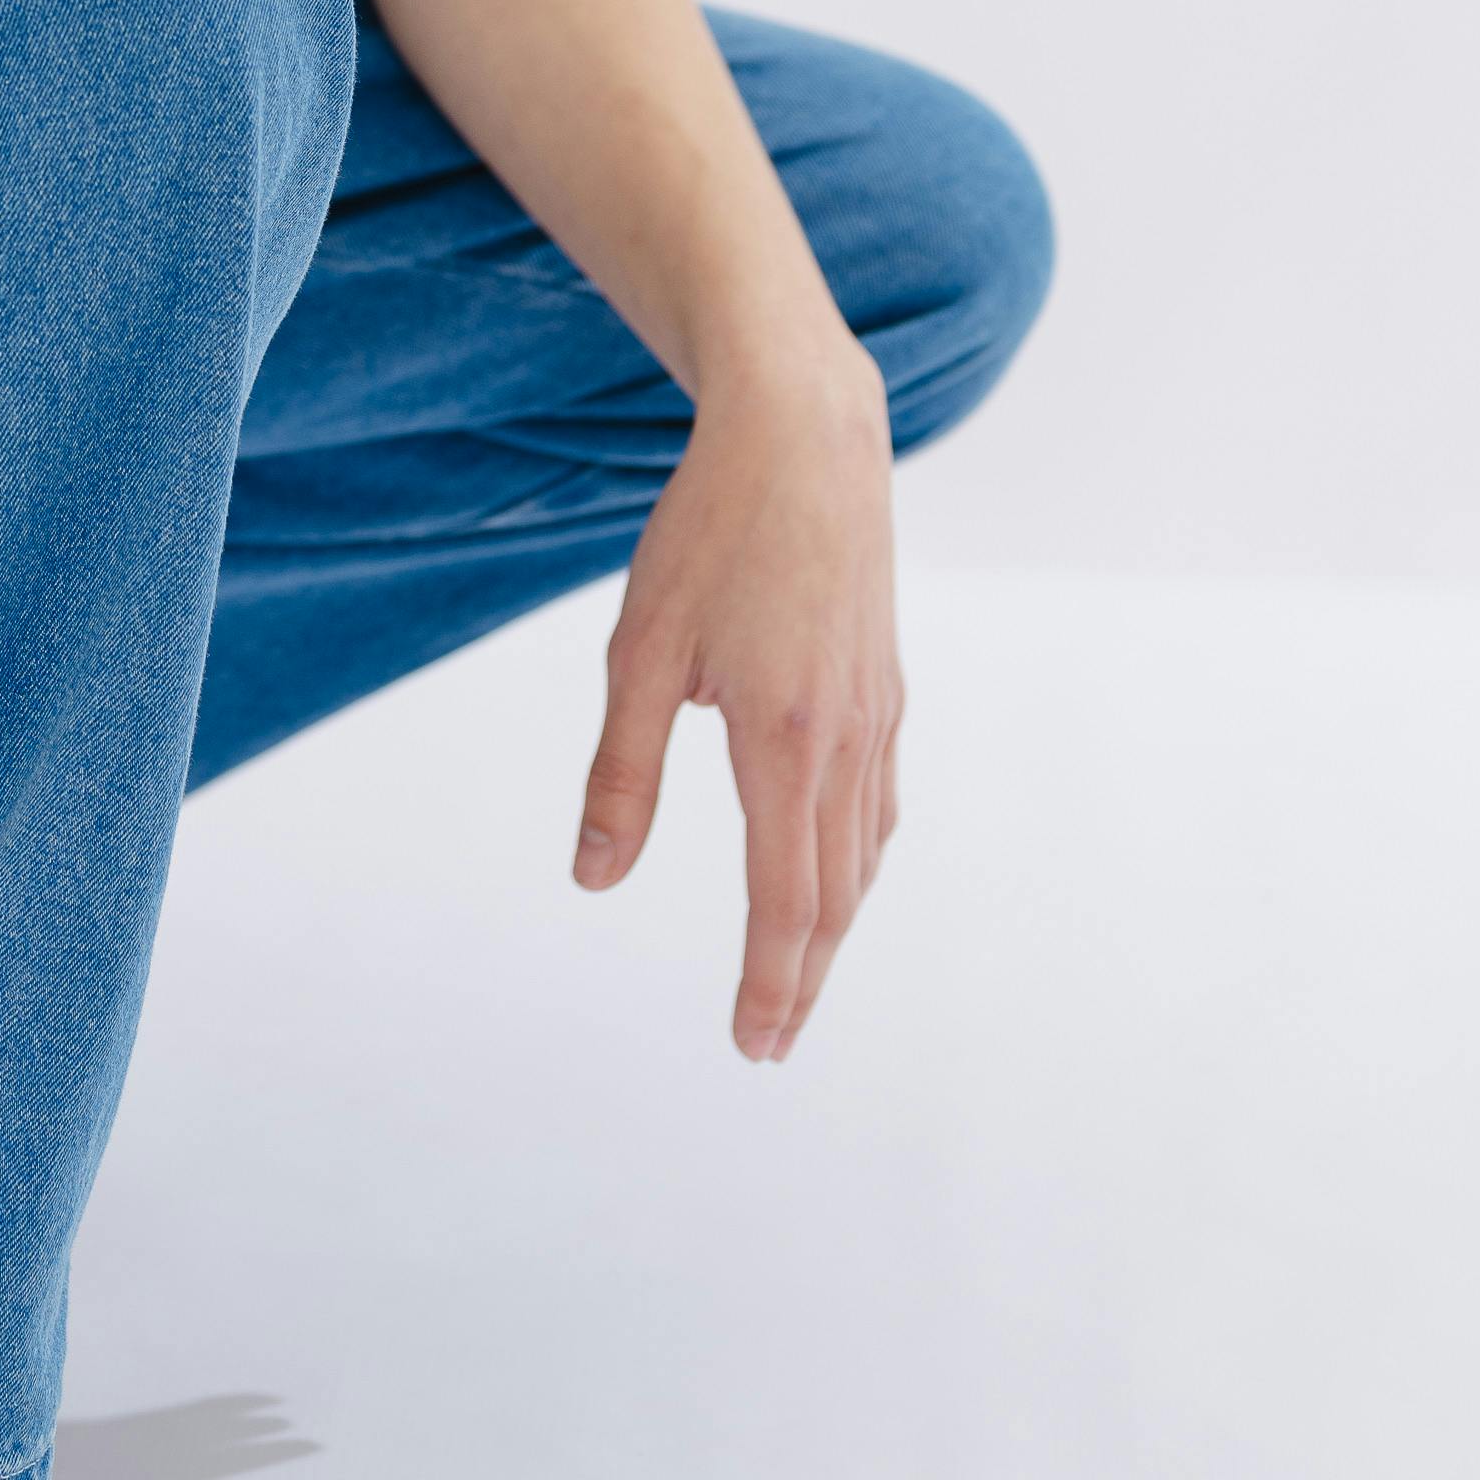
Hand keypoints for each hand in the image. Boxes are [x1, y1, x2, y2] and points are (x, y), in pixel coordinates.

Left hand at [573, 346, 901, 1059]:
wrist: (805, 434)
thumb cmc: (711, 532)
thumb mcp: (640, 649)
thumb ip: (621, 772)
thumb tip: (595, 876)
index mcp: (784, 739)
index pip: (785, 900)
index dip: (771, 983)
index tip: (754, 1045)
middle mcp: (847, 739)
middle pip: (834, 894)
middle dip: (804, 977)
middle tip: (773, 1041)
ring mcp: (877, 710)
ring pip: (863, 852)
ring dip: (832, 924)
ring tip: (798, 975)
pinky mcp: (884, 683)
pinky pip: (880, 799)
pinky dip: (857, 857)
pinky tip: (835, 865)